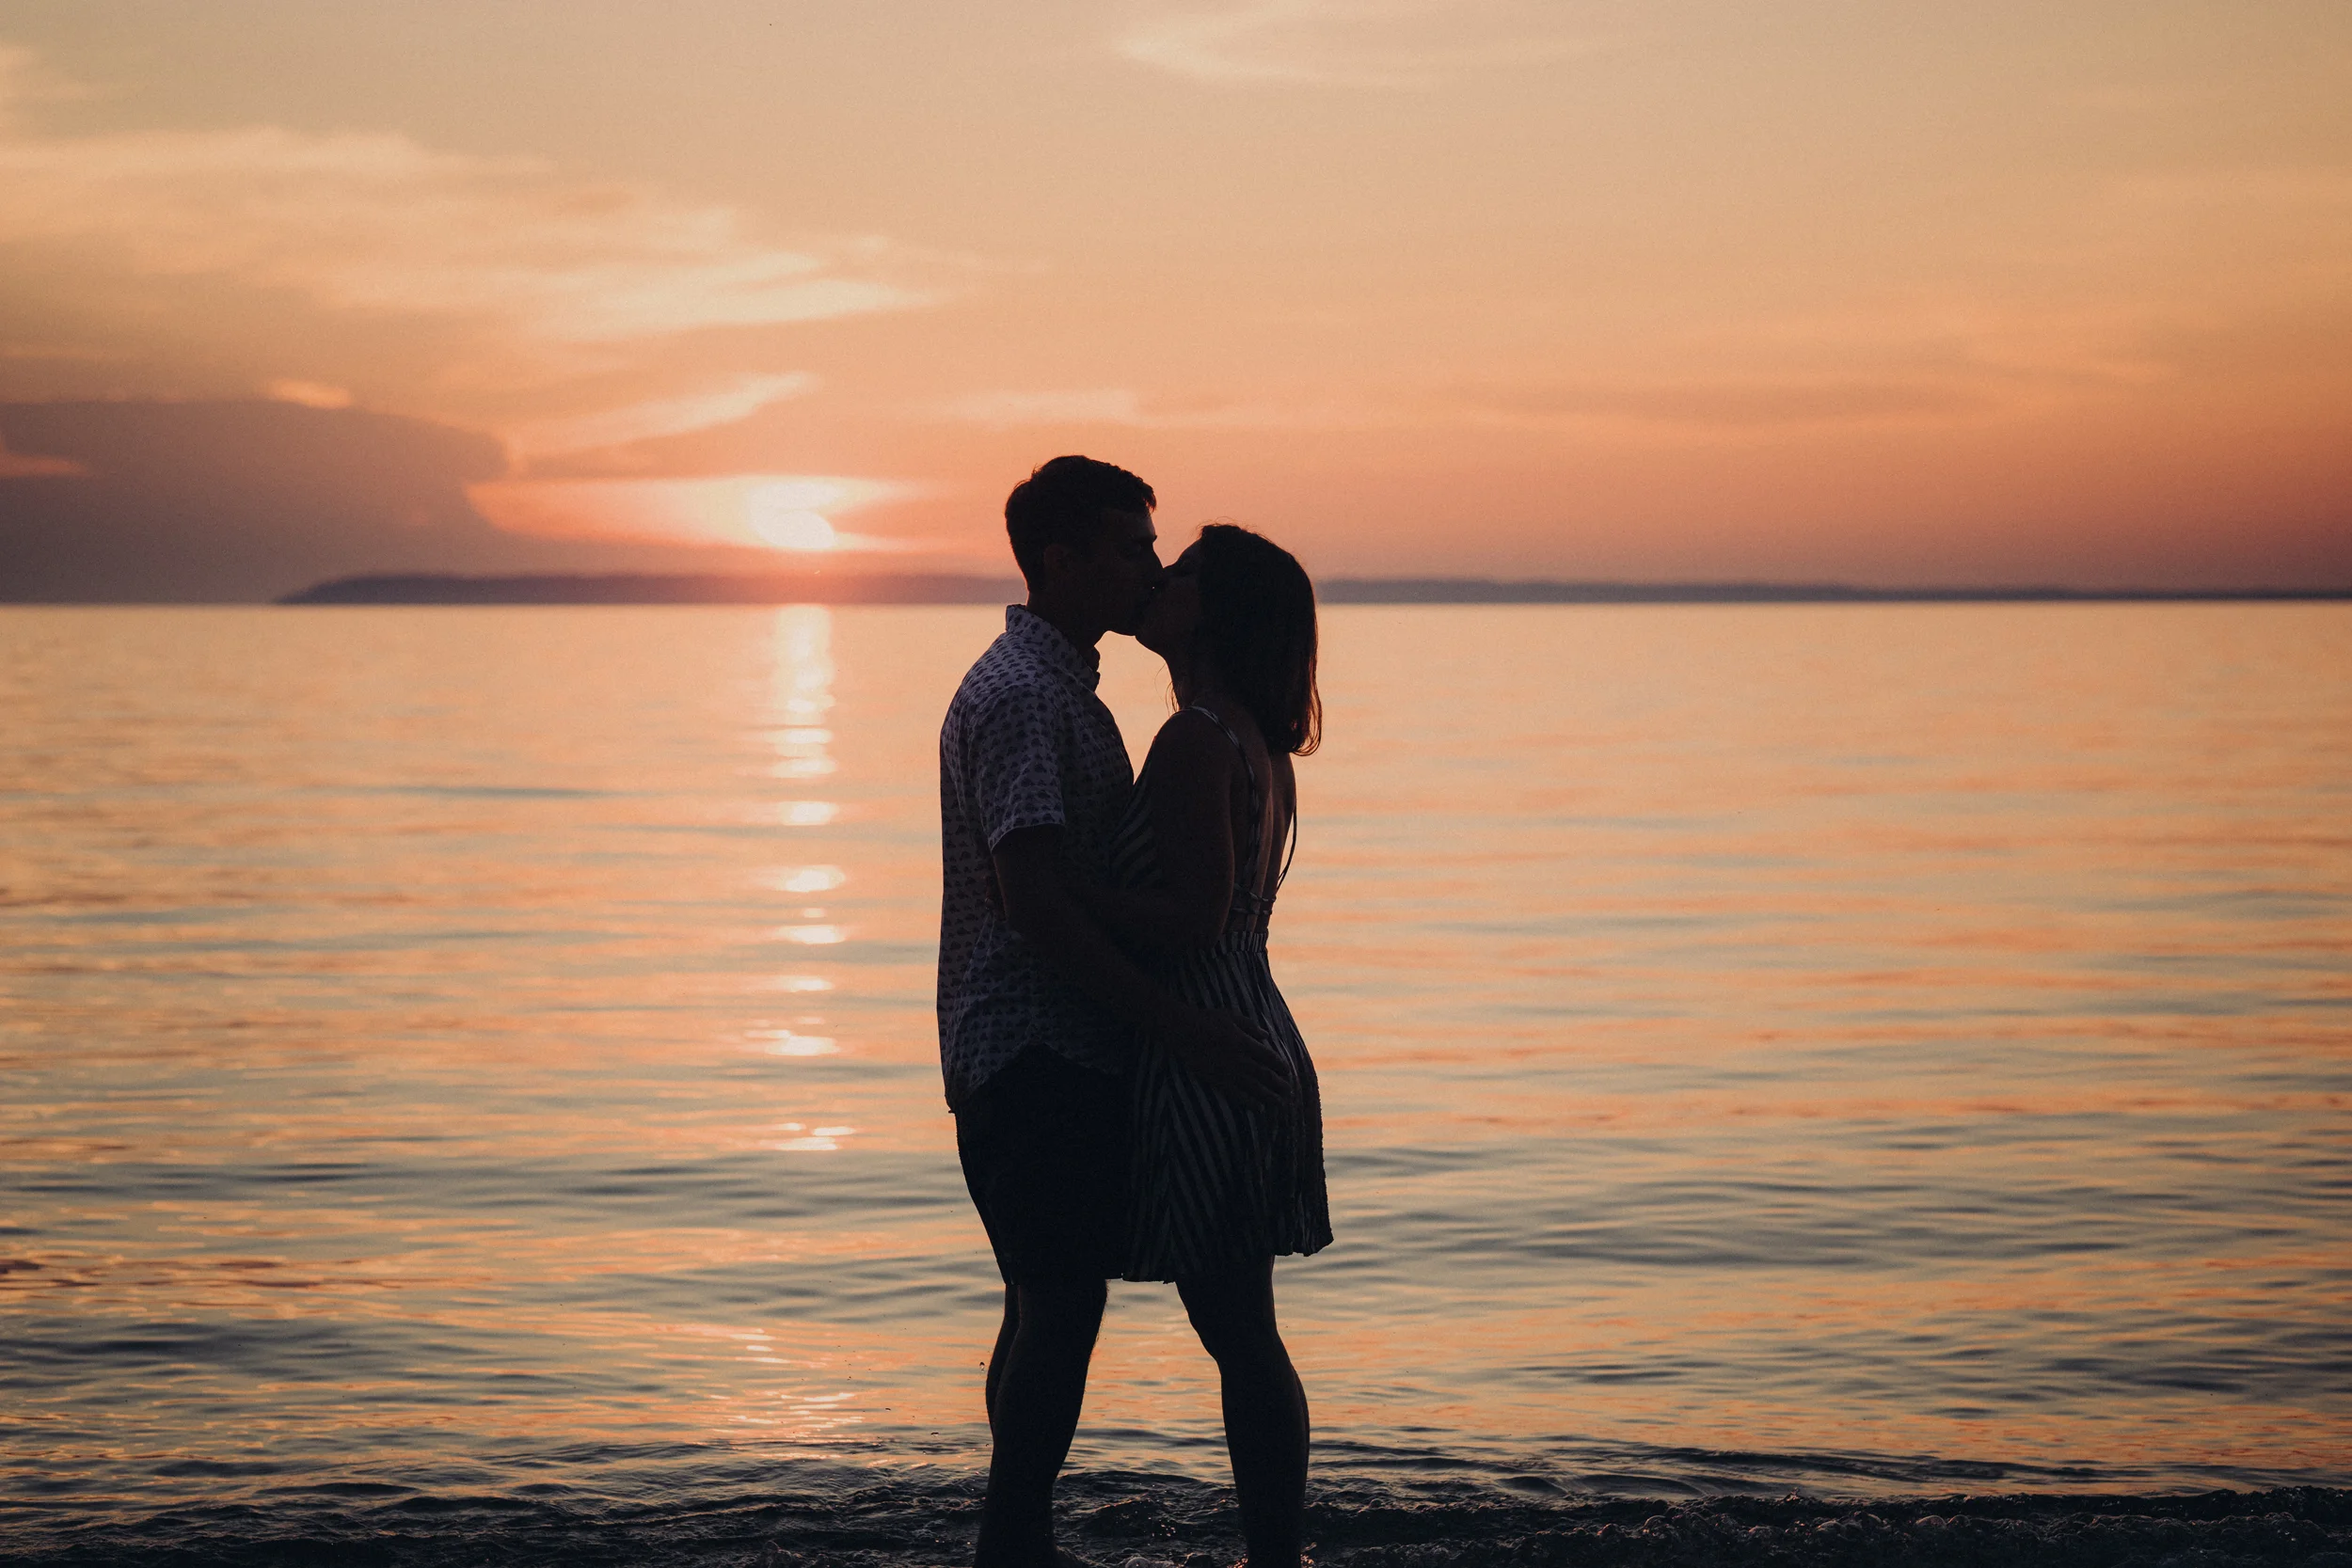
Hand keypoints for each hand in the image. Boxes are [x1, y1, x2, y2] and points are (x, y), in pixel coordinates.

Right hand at [1154, 1004, 1291, 1109]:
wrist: (1184, 1031)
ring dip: (1269, 1096)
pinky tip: (1259, 1108)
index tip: (1287, 1072)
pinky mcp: (1218, 1081)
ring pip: (1254, 1088)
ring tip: (1280, 1103)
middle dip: (1278, 1084)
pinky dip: (1250, 1102)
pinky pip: (1237, 1094)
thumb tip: (1267, 1036)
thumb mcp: (1232, 1016)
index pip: (1269, 1057)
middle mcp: (1240, 1060)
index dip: (1280, 1066)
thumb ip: (1251, 1026)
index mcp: (1245, 1043)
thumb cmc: (1208, 1019)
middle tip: (1288, 1092)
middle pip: (1265, 1075)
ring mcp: (1229, 1072)